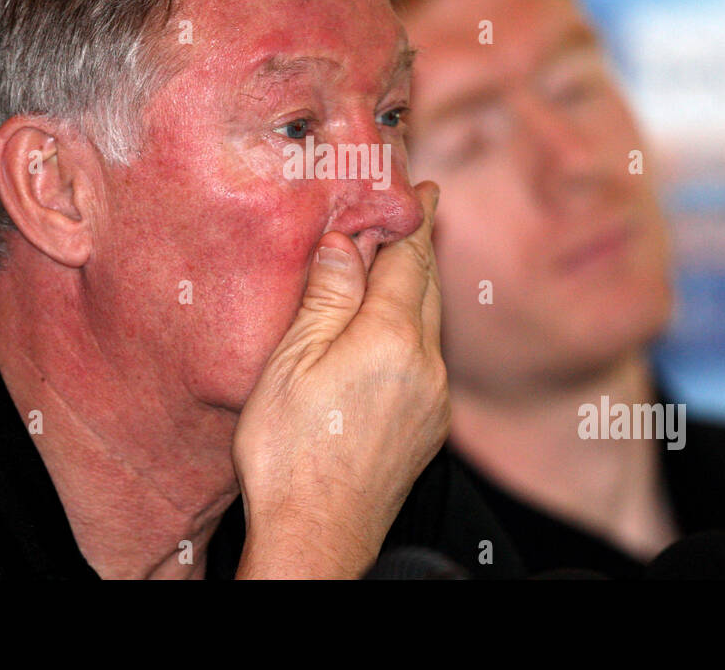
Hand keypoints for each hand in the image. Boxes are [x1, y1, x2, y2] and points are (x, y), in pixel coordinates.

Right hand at [232, 182, 448, 578]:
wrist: (318, 536)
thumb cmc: (291, 453)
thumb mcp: (292, 363)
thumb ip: (326, 298)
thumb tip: (347, 243)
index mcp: (390, 338)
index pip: (408, 259)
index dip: (415, 219)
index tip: (429, 187)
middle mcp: (426, 364)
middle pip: (428, 288)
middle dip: (422, 248)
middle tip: (423, 210)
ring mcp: (433, 399)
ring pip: (430, 325)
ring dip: (418, 290)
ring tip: (404, 264)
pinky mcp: (429, 427)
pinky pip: (428, 360)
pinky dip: (415, 331)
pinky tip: (393, 334)